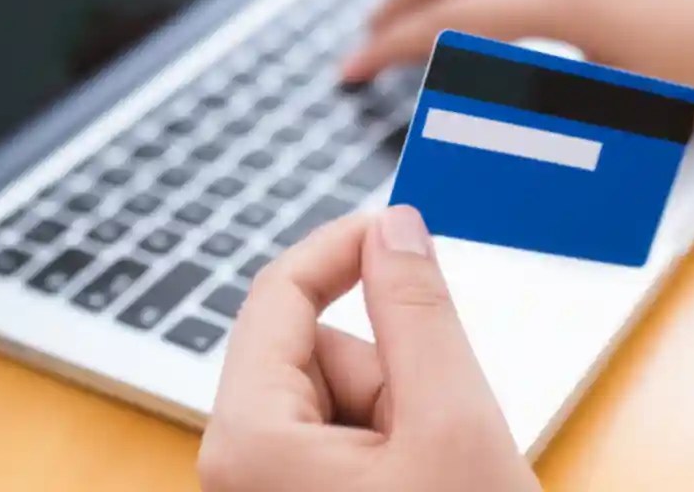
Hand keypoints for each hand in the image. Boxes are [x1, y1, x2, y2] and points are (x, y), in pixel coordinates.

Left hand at [198, 206, 539, 491]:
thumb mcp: (452, 423)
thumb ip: (418, 311)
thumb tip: (395, 228)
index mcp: (248, 444)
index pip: (277, 295)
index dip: (346, 246)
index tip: (406, 227)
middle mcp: (240, 469)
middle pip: (319, 350)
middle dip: (394, 371)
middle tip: (441, 434)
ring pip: (345, 396)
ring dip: (406, 415)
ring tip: (440, 477)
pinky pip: (352, 440)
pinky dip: (402, 448)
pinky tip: (429, 490)